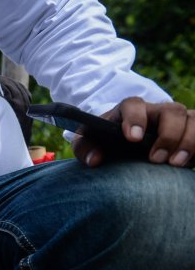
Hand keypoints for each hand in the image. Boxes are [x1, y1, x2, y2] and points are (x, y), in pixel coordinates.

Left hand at [77, 97, 194, 167]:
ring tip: (175, 164)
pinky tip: (192, 163)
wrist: (127, 144)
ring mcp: (180, 121)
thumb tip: (94, 160)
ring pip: (194, 120)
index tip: (132, 138)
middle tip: (156, 159)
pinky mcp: (193, 132)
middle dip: (167, 134)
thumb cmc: (107, 142)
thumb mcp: (91, 143)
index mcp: (131, 110)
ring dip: (189, 141)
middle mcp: (159, 111)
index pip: (134, 105)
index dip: (135, 119)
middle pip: (172, 111)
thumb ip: (85, 148)